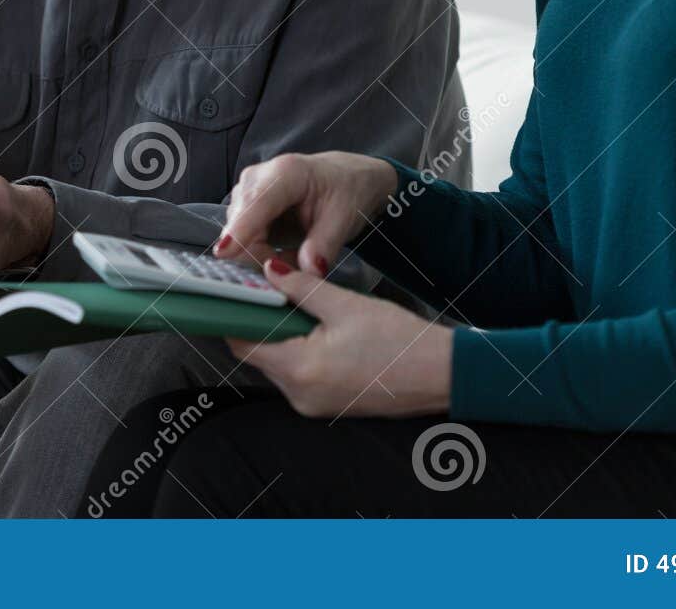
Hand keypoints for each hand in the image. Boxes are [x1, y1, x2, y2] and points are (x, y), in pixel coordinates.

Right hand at [215, 151, 397, 274]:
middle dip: (262, 254)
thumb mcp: (344, 218)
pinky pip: (242, 239)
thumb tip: (307, 274)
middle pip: (242, 224)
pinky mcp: (244, 206)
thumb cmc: (345, 191)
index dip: (240, 229)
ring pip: (239, 235)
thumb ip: (324, 246)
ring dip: (263, 255)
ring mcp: (247, 191)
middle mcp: (258, 177)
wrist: (344, 178)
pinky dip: (261, 252)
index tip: (224, 252)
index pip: (258, 203)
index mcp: (287, 172)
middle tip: (297, 267)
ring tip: (297, 254)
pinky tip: (284, 250)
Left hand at [228, 258, 452, 417]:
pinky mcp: (327, 405)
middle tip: (275, 290)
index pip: (243, 343)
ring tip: (307, 309)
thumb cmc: (399, 341)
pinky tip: (322, 331)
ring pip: (280, 364)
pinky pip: (300, 375)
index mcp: (299, 370)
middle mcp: (299, 395)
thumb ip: (301, 287)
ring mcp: (312, 404)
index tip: (237, 291)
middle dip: (264, 322)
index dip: (236, 315)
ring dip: (284, 337)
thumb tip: (270, 271)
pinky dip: (301, 351)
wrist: (439, 375)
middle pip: (260, 354)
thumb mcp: (345, 305)